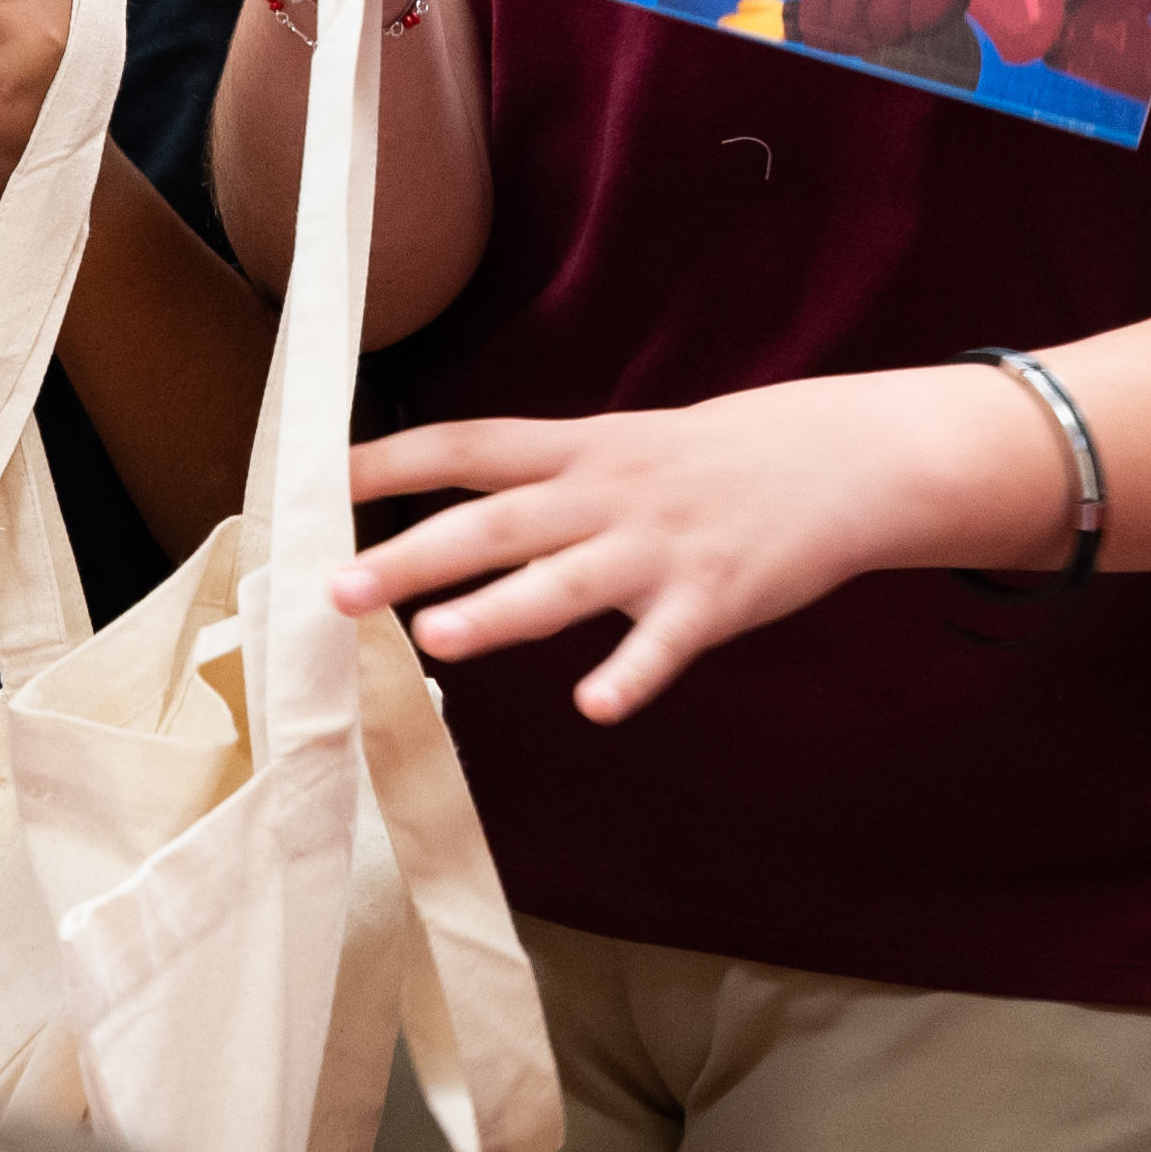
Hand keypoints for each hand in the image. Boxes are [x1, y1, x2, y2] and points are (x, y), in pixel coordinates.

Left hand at [335, 367, 1040, 720]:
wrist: (836, 458)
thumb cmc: (708, 463)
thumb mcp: (618, 447)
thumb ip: (539, 487)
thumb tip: (441, 530)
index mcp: (577, 450)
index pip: (465, 445)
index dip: (390, 460)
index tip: (314, 478)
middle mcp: (605, 494)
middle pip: (495, 522)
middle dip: (412, 554)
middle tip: (336, 589)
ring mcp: (658, 548)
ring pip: (565, 583)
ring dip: (499, 611)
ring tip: (434, 639)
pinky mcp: (713, 599)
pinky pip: (662, 644)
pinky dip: (629, 675)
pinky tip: (593, 706)